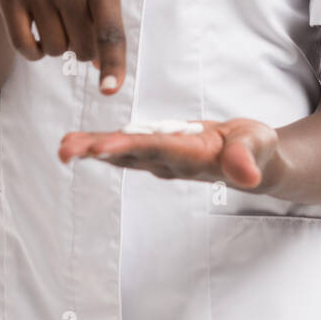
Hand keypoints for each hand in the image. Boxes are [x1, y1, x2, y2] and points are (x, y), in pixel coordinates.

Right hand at [0, 0, 124, 91]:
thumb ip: (102, 7)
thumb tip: (99, 60)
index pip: (109, 30)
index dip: (113, 64)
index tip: (110, 89)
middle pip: (82, 46)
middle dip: (84, 47)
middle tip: (77, 27)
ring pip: (54, 49)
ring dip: (58, 46)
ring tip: (56, 22)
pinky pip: (23, 45)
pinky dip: (33, 50)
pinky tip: (36, 35)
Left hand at [58, 117, 281, 191]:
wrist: (253, 158)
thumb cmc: (255, 147)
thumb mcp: (257, 144)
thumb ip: (247, 157)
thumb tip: (246, 175)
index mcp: (193, 156)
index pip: (157, 150)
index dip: (128, 148)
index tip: (100, 148)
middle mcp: (171, 161)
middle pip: (130, 155)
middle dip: (98, 151)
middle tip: (67, 149)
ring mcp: (163, 159)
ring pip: (122, 153)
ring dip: (92, 150)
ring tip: (63, 147)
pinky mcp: (160, 152)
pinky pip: (126, 148)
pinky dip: (101, 145)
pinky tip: (79, 144)